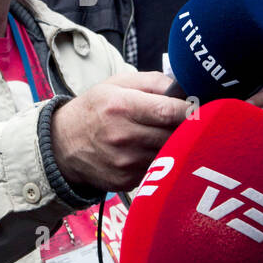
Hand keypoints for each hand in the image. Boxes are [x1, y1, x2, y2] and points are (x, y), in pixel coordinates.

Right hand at [51, 72, 188, 190]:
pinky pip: (156, 169)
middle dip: (186, 128)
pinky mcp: (126, 181)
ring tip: (166, 135)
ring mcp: (125, 162)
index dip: (191, 110)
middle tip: (189, 122)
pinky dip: (159, 161)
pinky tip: (148, 151)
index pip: (170, 111)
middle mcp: (123, 136)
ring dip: (174, 146)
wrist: (63, 144)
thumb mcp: (117, 84)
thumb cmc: (95, 109)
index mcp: (121, 106)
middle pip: (174, 135)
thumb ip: (154, 82)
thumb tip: (185, 88)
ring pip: (168, 153)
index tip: (199, 109)